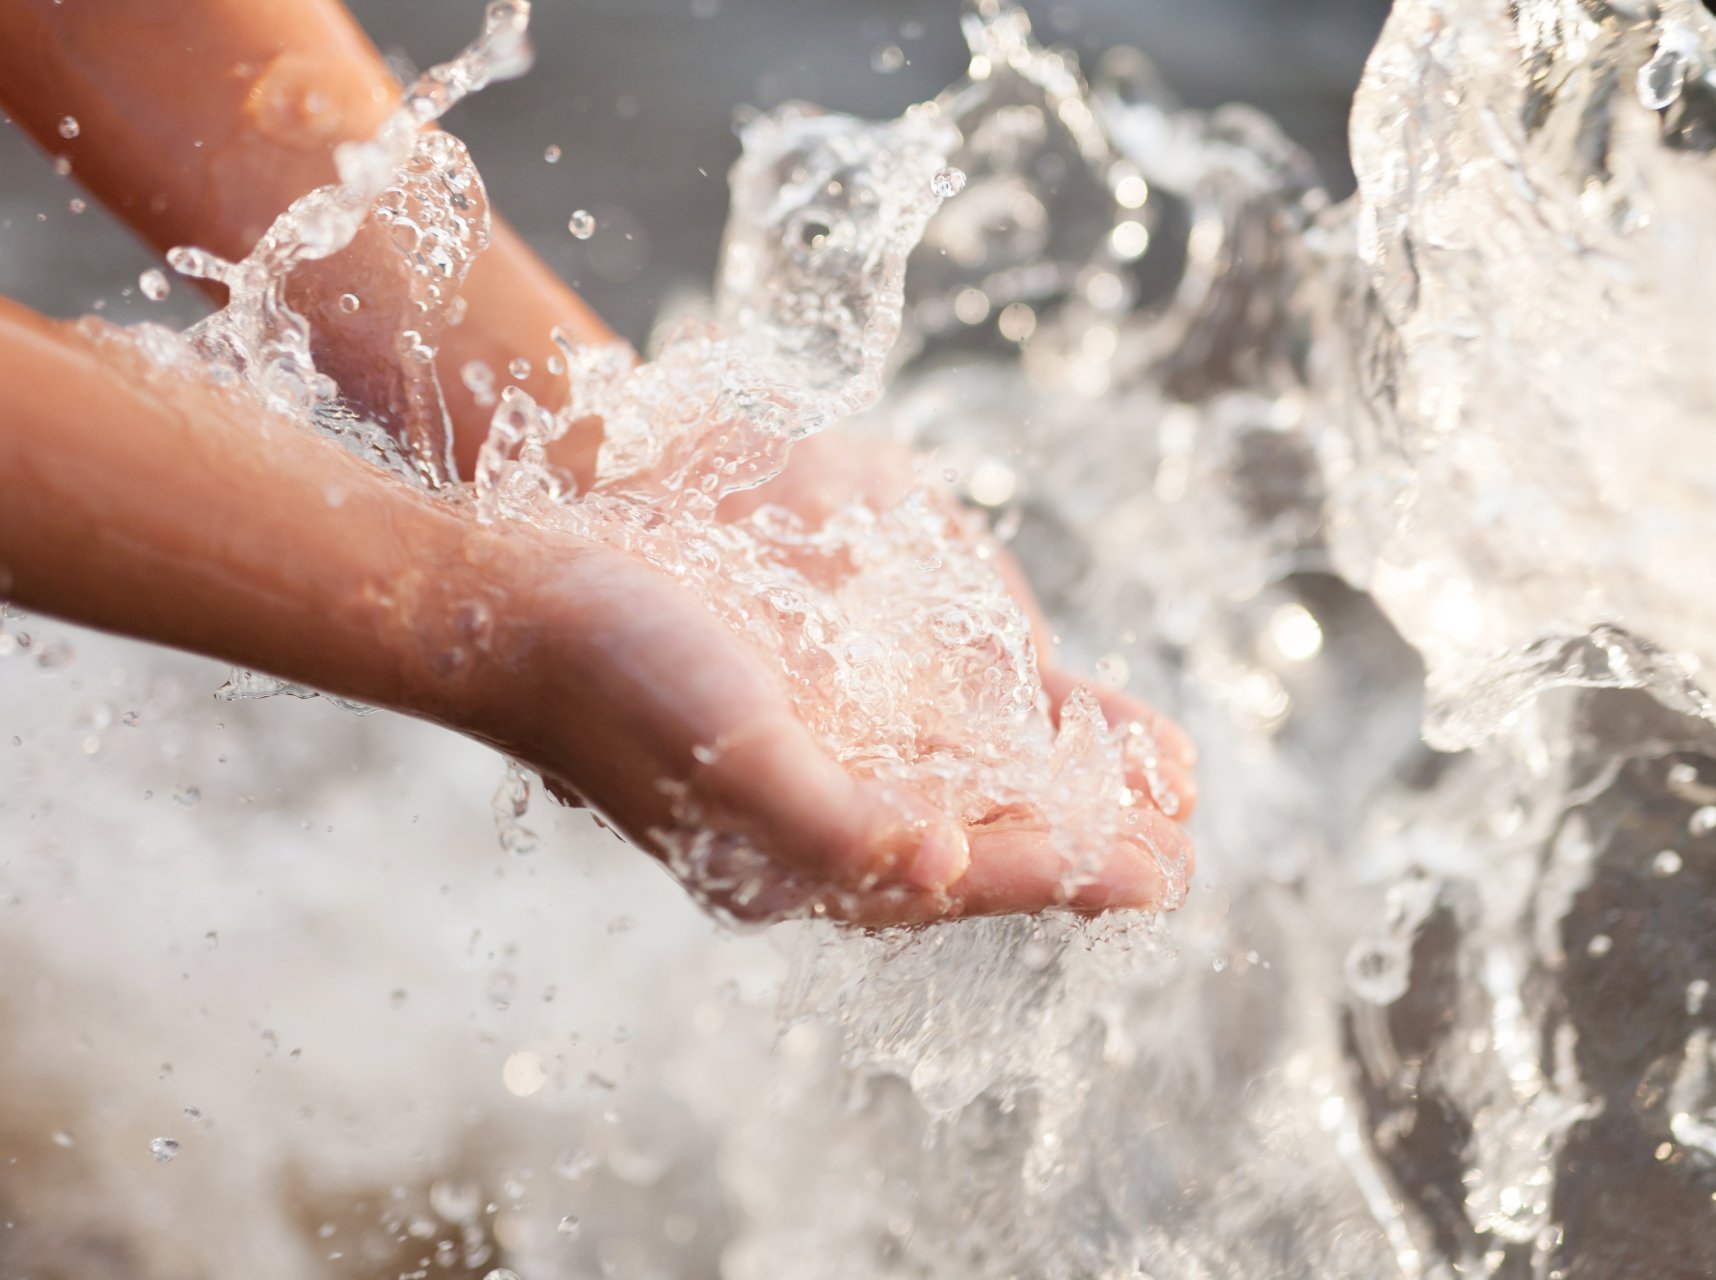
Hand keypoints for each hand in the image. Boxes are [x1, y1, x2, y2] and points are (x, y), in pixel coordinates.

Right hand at [497, 435, 1195, 927]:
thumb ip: (829, 825)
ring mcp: (816, 765)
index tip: (1163, 874)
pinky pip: (928, 736)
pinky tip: (1044, 720)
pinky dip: (999, 736)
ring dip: (1054, 796)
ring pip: (962, 794)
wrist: (519, 599)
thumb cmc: (612, 675)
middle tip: (1182, 852)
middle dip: (1079, 849)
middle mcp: (820, 824)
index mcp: (804, 860)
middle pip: (977, 847)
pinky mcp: (808, 708)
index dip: (1066, 877)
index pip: (963, 879)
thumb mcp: (727, 750)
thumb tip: (940, 865)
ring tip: (1146, 795)